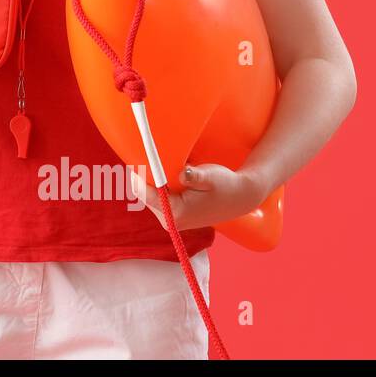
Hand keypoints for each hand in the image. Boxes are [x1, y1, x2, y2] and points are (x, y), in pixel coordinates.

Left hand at [129, 163, 266, 231]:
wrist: (241, 197)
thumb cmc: (226, 185)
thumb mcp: (211, 176)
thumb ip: (195, 176)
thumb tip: (183, 174)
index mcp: (176, 213)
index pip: (144, 194)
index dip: (137, 174)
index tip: (134, 157)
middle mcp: (170, 221)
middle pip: (143, 195)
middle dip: (143, 176)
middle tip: (143, 155)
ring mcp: (171, 220)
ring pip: (149, 196)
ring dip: (151, 181)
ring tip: (156, 164)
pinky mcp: (174, 216)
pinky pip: (157, 199)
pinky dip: (158, 186)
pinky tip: (164, 175)